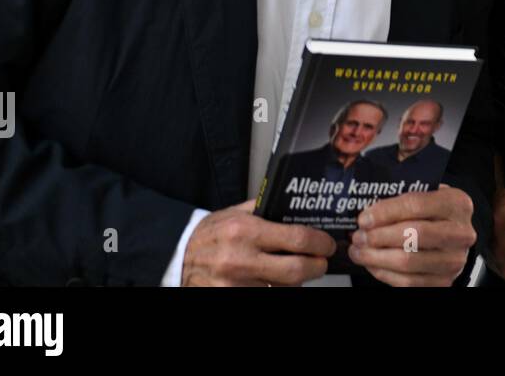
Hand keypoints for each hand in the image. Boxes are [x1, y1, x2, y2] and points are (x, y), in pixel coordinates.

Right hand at [181, 199, 335, 286]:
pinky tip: (275, 282)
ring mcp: (235, 284)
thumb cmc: (209, 234)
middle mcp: (241, 259)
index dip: (320, 243)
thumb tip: (296, 207)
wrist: (177, 257)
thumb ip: (265, 209)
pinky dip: (276, 290)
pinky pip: (265, 296)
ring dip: (296, 282)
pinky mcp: (230, 297)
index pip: (297, 238)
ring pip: (283, 289)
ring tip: (297, 271)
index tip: (327, 244)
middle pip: (296, 271)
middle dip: (317, 267)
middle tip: (322, 262)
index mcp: (246, 231)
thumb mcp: (235, 213)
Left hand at [347, 185, 476, 286]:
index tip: (364, 218)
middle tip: (359, 236)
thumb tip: (367, 208)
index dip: (386, 212)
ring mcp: (454, 260)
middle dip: (379, 237)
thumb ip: (401, 196)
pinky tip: (372, 263)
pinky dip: (384, 273)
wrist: (454, 236)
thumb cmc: (434, 212)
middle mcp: (461, 233)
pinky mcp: (444, 281)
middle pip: (414, 235)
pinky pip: (408, 282)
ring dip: (376, 257)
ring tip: (359, 250)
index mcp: (456, 203)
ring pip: (408, 262)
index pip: (417, 205)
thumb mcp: (426, 194)